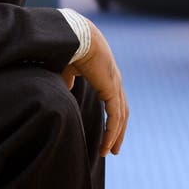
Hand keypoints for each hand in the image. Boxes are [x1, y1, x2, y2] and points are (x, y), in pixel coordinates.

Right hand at [61, 22, 127, 156]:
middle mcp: (114, 80)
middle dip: (118, 130)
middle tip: (113, 148)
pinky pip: (115, 116)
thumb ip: (69, 80)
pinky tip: (106, 146)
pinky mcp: (111, 88)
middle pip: (122, 111)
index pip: (114, 100)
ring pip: (120, 116)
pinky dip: (112, 132)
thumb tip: (67, 90)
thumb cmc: (71, 48)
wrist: (76, 36)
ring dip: (116, 135)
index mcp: (106, 74)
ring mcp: (115, 84)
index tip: (106, 132)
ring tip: (109, 152)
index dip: (112, 117)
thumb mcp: (69, 69)